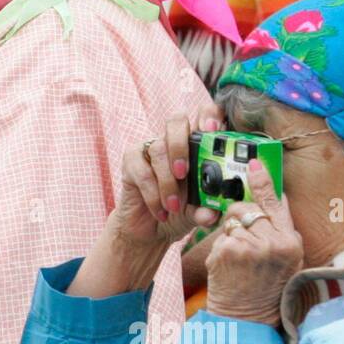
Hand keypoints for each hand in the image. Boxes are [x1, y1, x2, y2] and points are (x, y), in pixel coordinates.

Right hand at [111, 105, 224, 250]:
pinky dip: (153, 194)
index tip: (211, 129)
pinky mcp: (131, 160)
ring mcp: (151, 147)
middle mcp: (174, 140)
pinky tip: (161, 211)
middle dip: (181, 145)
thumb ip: (207, 209)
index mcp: (197, 144)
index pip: (204, 114)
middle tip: (184, 173)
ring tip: (174, 206)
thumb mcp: (199, 210)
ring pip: (158, 149)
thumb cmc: (180, 211)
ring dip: (167, 182)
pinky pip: (142, 170)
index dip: (208, 115)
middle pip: (176, 121)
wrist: (151, 229)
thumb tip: (211, 214)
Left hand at [204, 158, 302, 326]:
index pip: (275, 202)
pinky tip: (228, 266)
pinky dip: (220, 248)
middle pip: (247, 208)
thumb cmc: (267, 287)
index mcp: (290, 241)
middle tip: (244, 242)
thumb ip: (282, 229)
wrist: (247, 318)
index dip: (264, 181)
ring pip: (230, 221)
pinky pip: (219, 236)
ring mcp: (248, 246)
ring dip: (230, 235)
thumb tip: (277, 194)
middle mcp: (272, 242)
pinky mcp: (227, 252)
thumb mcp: (287, 259)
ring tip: (239, 259)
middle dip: (241, 218)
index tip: (254, 162)